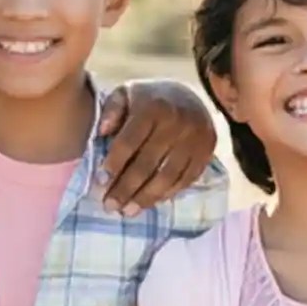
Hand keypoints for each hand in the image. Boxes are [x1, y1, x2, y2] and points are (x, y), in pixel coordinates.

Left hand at [97, 78, 215, 215]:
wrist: (189, 94)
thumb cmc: (149, 99)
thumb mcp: (125, 94)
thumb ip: (111, 111)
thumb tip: (102, 133)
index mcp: (153, 107)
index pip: (129, 142)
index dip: (114, 165)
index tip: (99, 184)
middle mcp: (177, 123)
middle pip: (147, 164)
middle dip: (126, 188)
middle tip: (109, 206)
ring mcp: (195, 138)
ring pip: (167, 176)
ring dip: (145, 198)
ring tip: (127, 211)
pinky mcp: (207, 151)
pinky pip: (186, 179)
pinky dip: (167, 193)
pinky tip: (151, 202)